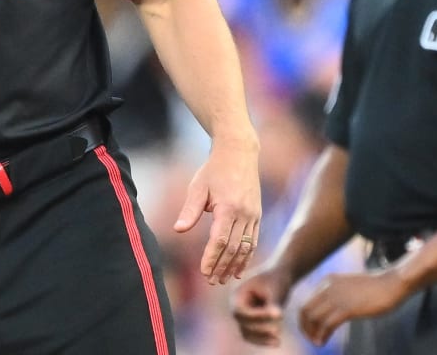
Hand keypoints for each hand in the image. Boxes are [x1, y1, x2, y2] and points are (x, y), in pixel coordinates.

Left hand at [173, 141, 261, 283]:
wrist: (239, 154)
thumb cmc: (213, 170)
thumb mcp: (197, 187)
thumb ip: (190, 210)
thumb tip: (179, 230)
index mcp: (228, 208)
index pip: (220, 240)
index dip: (212, 258)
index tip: (204, 273)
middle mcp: (245, 215)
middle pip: (233, 248)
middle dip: (222, 266)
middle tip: (212, 282)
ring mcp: (254, 216)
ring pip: (246, 247)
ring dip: (235, 265)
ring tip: (224, 279)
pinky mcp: (257, 215)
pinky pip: (253, 241)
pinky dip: (247, 256)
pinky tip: (239, 267)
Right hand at [231, 264, 292, 346]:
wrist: (278, 278)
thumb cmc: (275, 281)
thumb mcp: (275, 290)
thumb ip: (274, 303)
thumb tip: (278, 316)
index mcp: (237, 294)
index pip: (241, 310)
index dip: (257, 316)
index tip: (277, 315)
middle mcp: (236, 306)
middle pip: (242, 323)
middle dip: (259, 328)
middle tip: (278, 330)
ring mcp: (243, 316)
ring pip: (246, 333)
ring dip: (261, 338)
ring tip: (278, 340)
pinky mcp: (252, 324)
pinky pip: (253, 336)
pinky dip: (263, 340)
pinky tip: (277, 342)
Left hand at [298, 270, 409, 346]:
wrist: (392, 282)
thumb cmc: (375, 287)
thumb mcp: (349, 287)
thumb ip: (338, 294)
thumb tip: (332, 308)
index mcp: (327, 282)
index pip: (307, 302)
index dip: (305, 318)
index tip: (309, 329)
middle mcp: (327, 288)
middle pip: (305, 310)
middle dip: (305, 327)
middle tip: (310, 338)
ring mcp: (336, 298)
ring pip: (313, 318)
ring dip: (312, 333)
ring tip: (316, 343)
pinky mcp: (348, 309)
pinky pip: (327, 324)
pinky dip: (322, 335)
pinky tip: (322, 342)